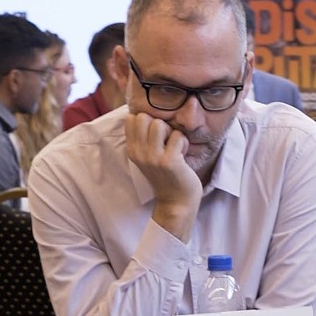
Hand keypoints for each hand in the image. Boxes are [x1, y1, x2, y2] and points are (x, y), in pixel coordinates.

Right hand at [124, 112, 201, 226]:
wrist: (176, 202)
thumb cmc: (166, 175)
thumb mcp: (148, 156)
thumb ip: (144, 137)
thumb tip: (146, 112)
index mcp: (132, 150)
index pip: (131, 118)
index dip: (147, 121)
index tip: (155, 137)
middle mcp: (139, 153)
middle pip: (144, 117)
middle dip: (159, 124)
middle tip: (166, 142)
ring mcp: (152, 157)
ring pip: (159, 124)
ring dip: (171, 133)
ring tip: (174, 148)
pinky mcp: (168, 161)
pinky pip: (177, 136)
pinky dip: (183, 143)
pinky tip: (182, 156)